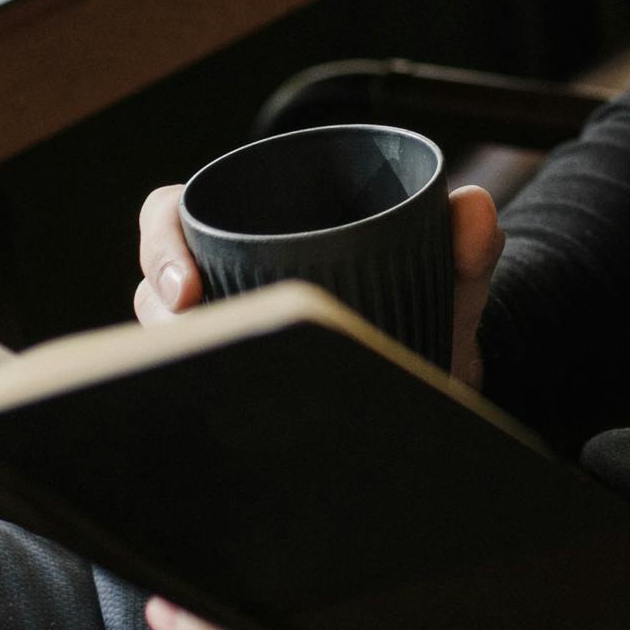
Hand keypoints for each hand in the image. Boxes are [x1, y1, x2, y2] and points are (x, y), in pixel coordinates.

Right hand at [135, 177, 505, 384]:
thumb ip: (470, 240)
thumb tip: (473, 207)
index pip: (171, 217)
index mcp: (259, 227)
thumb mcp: (451, 272)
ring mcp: (232, 330)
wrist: (449, 373)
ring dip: (182, 364)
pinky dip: (204, 401)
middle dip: (158, 320)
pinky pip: (201, 389)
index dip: (161, 245)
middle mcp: (232, 278)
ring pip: (171, 344)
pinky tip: (226, 421)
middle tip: (194, 348)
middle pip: (157, 287)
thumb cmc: (433, 304)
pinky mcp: (242, 382)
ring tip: (216, 384)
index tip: (185, 288)